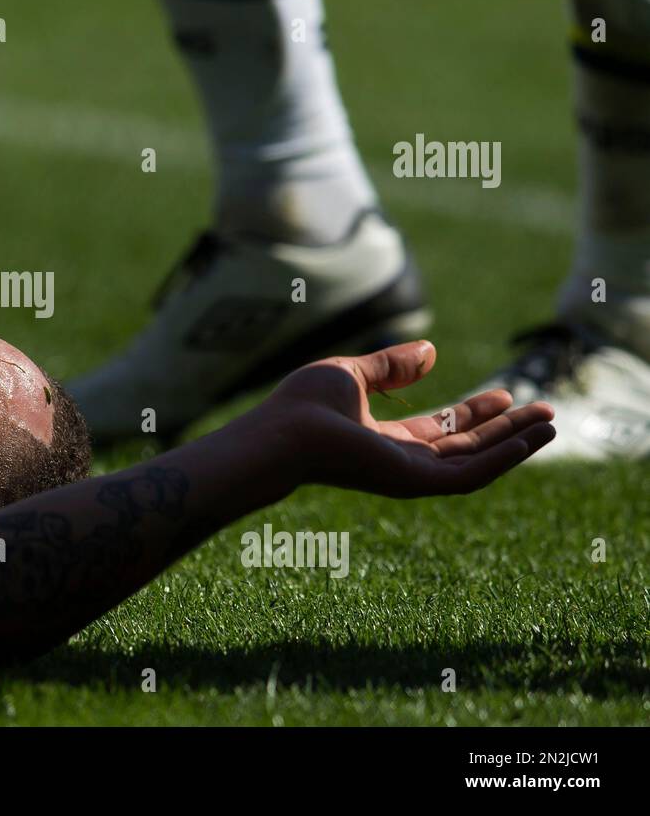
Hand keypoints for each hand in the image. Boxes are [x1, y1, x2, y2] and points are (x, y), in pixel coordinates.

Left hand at [260, 340, 554, 497]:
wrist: (282, 432)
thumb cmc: (304, 405)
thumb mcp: (353, 374)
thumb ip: (390, 366)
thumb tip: (430, 350)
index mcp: (383, 440)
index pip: (439, 430)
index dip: (473, 413)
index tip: (504, 395)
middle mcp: (400, 462)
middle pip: (464, 448)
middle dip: (504, 431)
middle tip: (544, 412)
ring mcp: (409, 476)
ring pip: (475, 463)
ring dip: (514, 445)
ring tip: (551, 424)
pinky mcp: (415, 483)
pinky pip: (469, 476)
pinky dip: (502, 459)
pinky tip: (528, 441)